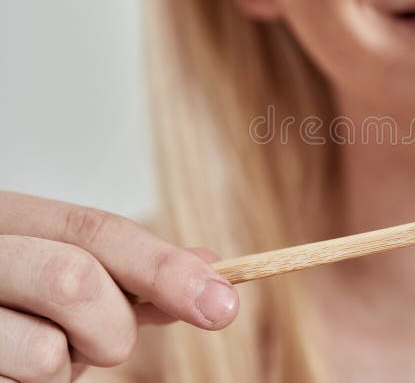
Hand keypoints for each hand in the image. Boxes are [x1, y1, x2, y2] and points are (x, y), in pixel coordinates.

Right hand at [0, 191, 238, 381]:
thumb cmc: (11, 293)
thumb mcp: (67, 266)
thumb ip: (135, 271)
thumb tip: (211, 268)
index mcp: (13, 217)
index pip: (99, 231)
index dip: (165, 268)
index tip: (223, 304)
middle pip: (75, 280)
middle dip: (113, 326)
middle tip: (107, 342)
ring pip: (45, 354)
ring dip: (66, 368)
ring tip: (40, 350)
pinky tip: (13, 365)